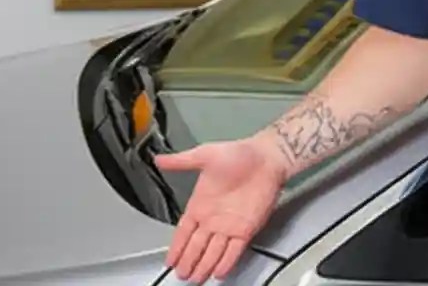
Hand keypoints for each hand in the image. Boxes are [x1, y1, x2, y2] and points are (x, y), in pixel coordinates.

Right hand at [153, 136, 289, 282]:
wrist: (267, 157)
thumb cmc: (239, 154)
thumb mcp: (205, 155)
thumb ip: (181, 161)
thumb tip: (159, 159)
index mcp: (200, 204)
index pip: (184, 231)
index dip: (176, 247)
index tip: (169, 260)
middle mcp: (213, 218)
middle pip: (197, 246)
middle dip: (188, 262)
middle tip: (181, 276)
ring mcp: (229, 225)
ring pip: (213, 252)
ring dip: (204, 266)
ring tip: (196, 279)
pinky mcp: (246, 229)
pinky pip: (234, 250)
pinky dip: (226, 262)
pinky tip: (218, 272)